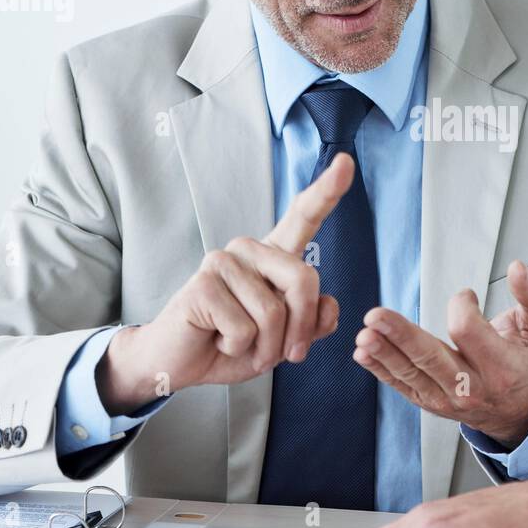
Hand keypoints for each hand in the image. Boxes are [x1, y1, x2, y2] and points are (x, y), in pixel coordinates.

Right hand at [97, 155, 352, 414]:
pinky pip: (245, 330)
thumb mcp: (283, 340)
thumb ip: (312, 323)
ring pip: (274, 314)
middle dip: (300, 330)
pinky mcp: (204, 284)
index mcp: (273, 255)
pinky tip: (217, 340)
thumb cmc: (233, 345)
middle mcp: (249, 249)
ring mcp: (223, 261)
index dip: (327, 190)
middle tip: (281, 353)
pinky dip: (238, 349)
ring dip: (265, 347)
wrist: (182, 364)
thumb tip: (330, 306)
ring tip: (238, 345)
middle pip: (303, 279)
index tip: (345, 163)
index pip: (303, 216)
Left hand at [353, 260, 527, 445]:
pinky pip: (400, 385)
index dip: (462, 306)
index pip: (469, 332)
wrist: (514, 408)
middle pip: (431, 357)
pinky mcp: (426, 401)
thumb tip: (520, 269)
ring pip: (411, 372)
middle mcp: (471, 387)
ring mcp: (446, 399)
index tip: (465, 297)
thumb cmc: (521, 360)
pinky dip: (379, 369)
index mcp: (501, 367)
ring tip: (365, 333)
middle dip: (401, 334)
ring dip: (384, 351)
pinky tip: (363, 353)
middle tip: (375, 316)